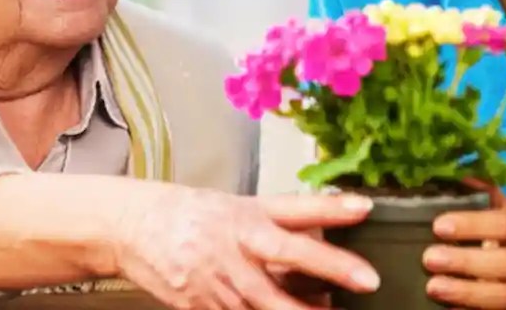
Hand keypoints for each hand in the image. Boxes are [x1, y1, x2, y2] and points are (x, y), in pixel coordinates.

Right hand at [111, 185, 378, 308]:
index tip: (366, 209)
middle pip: (290, 258)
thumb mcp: (240, 205)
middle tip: (369, 281)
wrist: (136, 228)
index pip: (297, 210)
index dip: (332, 210)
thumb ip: (283, 220)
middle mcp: (238, 247)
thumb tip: (330, 228)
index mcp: (248, 215)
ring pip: (271, 305)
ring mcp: (221, 282)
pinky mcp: (205, 309)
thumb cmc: (194, 214)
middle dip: (331, 271)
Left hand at [423, 185, 505, 308]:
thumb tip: (452, 172)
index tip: (438, 226)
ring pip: (503, 296)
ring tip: (433, 287)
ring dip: (466, 293)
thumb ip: (482, 193)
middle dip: (464, 261)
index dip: (472, 225)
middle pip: (505, 263)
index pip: (504, 224)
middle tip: (429, 258)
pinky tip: (448, 309)